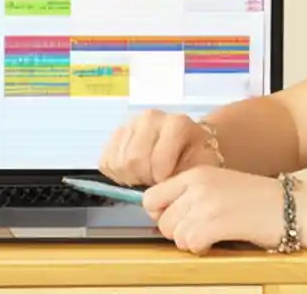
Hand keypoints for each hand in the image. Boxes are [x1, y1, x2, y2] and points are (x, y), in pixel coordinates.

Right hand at [99, 110, 219, 185]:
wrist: (188, 142)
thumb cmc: (194, 157)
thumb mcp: (199, 168)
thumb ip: (183, 177)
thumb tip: (161, 190)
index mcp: (176, 123)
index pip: (157, 160)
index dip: (160, 178)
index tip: (167, 181)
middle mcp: (151, 118)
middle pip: (134, 159)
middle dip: (144, 178)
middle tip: (154, 181)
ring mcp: (131, 123)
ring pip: (118, 161)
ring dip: (130, 177)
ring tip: (146, 176)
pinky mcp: (116, 134)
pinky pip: (106, 161)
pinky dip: (118, 173)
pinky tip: (134, 172)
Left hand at [142, 166, 286, 254]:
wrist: (295, 207)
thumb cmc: (260, 201)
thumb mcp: (221, 186)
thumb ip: (192, 195)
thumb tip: (162, 217)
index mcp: (196, 173)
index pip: (150, 198)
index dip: (161, 215)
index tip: (178, 221)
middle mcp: (198, 185)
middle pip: (162, 221)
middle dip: (178, 233)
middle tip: (202, 232)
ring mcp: (208, 203)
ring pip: (175, 235)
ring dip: (192, 242)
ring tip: (215, 235)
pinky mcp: (218, 222)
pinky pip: (191, 244)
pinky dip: (203, 248)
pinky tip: (220, 241)